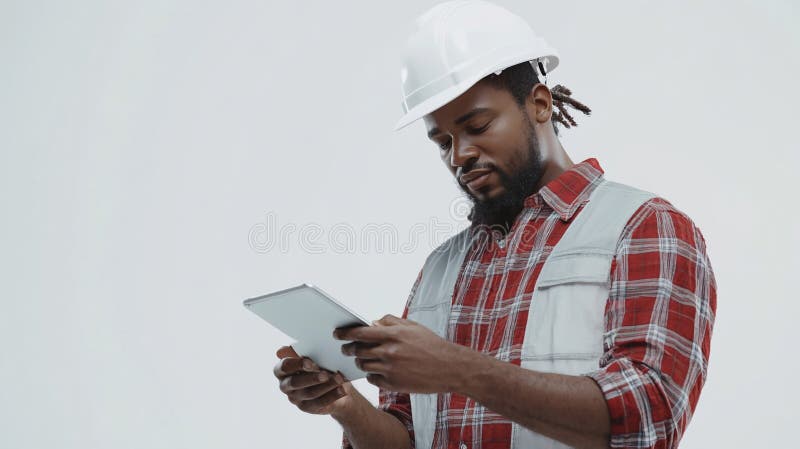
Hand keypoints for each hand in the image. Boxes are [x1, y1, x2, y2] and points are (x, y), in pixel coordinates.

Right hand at [273, 345, 355, 414]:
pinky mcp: (307, 407)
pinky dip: (332, 395)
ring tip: (338, 379)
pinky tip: (341, 389)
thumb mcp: (313, 355)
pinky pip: (319, 403)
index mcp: (283, 370)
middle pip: (294, 383)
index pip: (283, 367)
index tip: (310, 362)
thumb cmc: (320, 364)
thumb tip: (282, 350)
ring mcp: (296, 398)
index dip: (296, 364)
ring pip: (309, 393)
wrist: (334, 382)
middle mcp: (286, 385)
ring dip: (325, 386)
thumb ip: (303, 351)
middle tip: (325, 374)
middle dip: (311, 378)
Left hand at [334, 314, 469, 393]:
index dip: (346, 333)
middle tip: (345, 348)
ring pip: (363, 365)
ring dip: (359, 361)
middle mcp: (390, 352)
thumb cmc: (432, 345)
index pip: (361, 333)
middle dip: (348, 349)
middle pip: (359, 350)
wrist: (450, 368)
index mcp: (394, 335)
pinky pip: (373, 379)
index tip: (338, 334)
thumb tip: (373, 323)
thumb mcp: (413, 326)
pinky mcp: (393, 384)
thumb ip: (391, 322)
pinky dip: (371, 375)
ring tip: (361, 358)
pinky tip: (375, 371)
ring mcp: (391, 369)